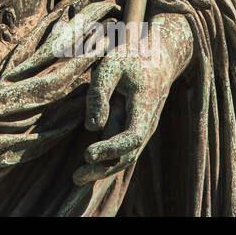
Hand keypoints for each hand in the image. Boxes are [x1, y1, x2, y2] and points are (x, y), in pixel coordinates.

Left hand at [72, 14, 192, 184]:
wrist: (159, 57)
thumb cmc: (132, 58)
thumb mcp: (111, 66)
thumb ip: (100, 94)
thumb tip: (92, 127)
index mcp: (145, 106)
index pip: (131, 136)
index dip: (110, 148)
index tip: (87, 153)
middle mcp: (148, 123)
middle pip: (128, 154)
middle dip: (103, 168)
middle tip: (76, 176)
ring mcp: (143, 128)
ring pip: (126, 156)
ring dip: (104, 168)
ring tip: (77, 177)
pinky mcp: (135, 128)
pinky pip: (124, 149)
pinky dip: (108, 160)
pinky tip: (89, 165)